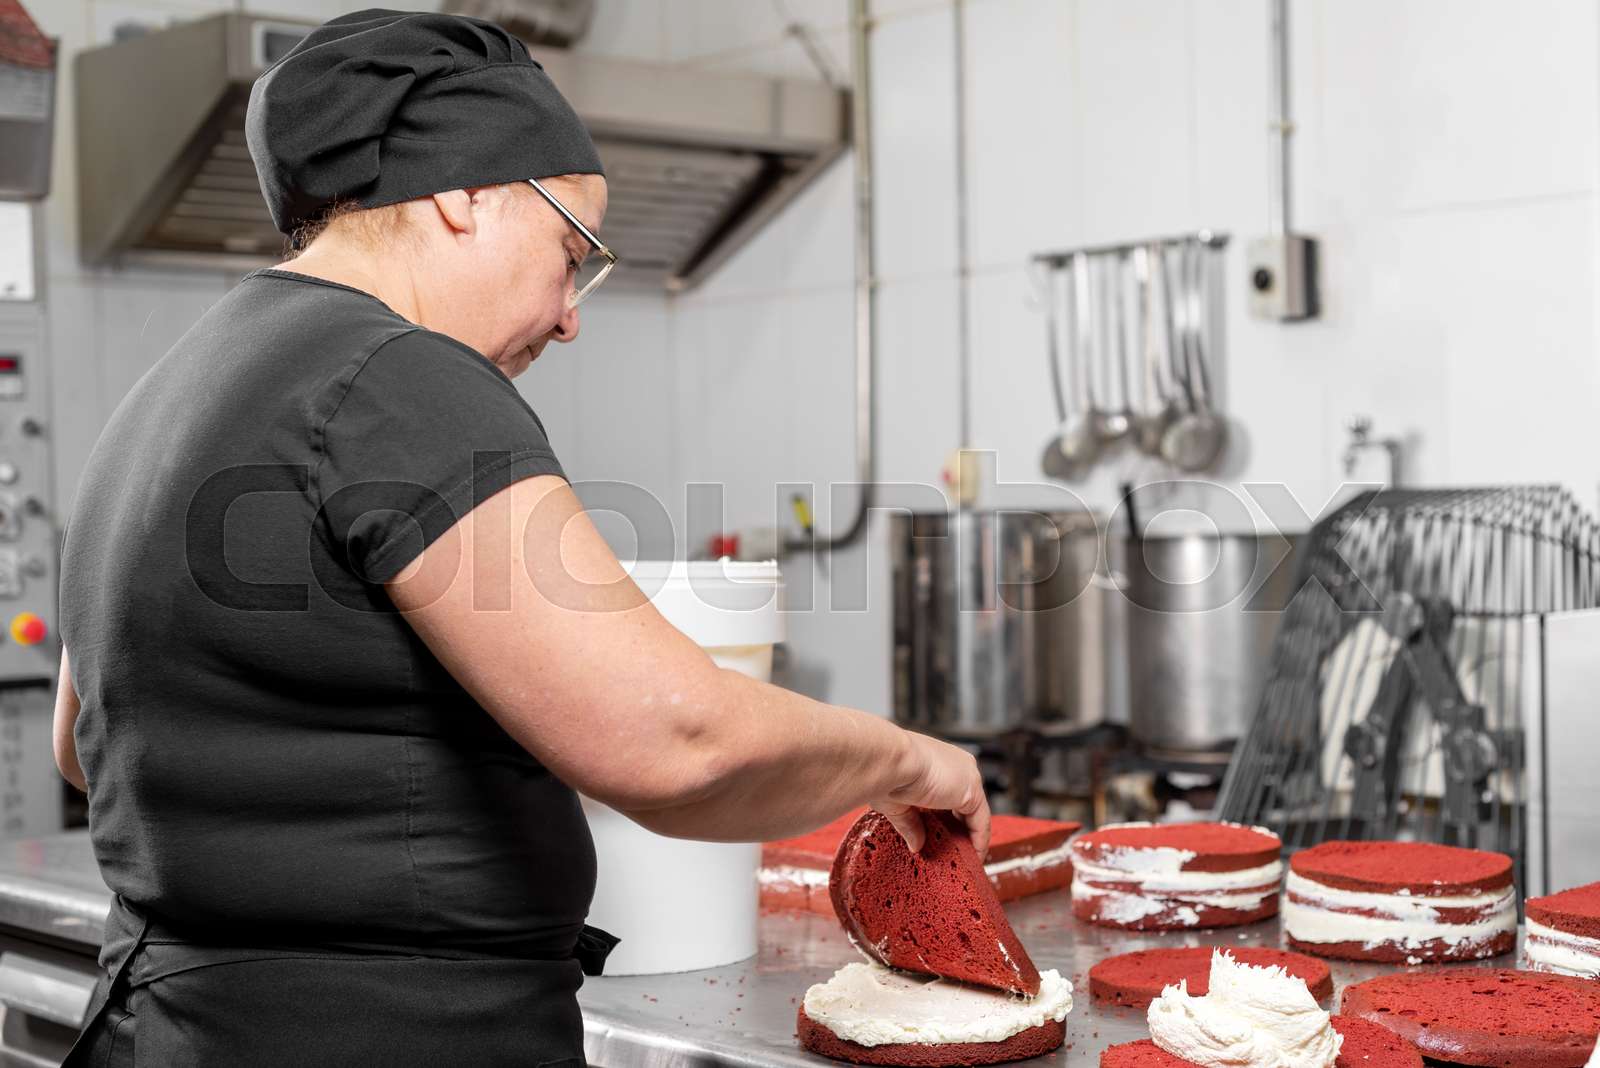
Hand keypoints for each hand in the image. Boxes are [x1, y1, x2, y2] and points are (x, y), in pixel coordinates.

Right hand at [873, 731, 990, 857]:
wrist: (888, 759)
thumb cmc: (884, 771)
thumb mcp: (896, 802)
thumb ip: (911, 822)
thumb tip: (916, 844)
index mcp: (936, 760)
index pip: (950, 790)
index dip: (947, 815)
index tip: (942, 835)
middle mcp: (955, 764)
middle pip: (965, 802)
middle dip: (960, 827)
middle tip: (955, 850)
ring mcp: (966, 776)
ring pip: (976, 812)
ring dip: (971, 836)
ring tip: (966, 858)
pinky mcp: (972, 791)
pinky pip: (981, 822)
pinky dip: (979, 841)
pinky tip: (974, 857)